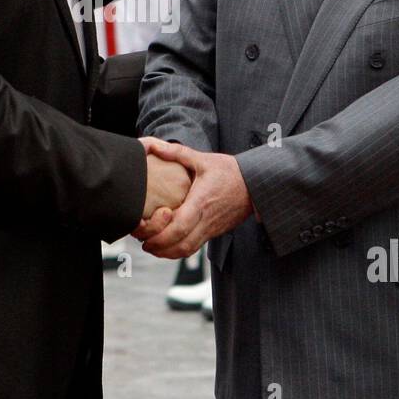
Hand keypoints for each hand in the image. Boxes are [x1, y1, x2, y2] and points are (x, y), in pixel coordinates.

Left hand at [134, 140, 252, 258]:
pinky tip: (167, 245)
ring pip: (187, 250)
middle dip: (159, 248)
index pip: (180, 226)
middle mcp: (206, 219)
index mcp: (202, 201)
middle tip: (143, 242)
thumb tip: (153, 146)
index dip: (161, 234)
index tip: (146, 233)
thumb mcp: (204, 159)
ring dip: (167, 253)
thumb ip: (177, 153)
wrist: (255, 185)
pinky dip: (178, 251)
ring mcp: (211, 229)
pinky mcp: (213, 233)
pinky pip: (194, 248)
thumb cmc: (230, 171)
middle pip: (181, 244)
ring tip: (151, 246)